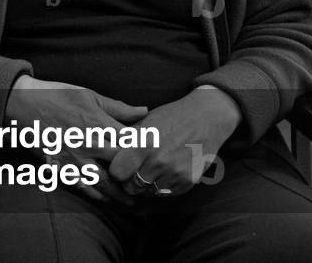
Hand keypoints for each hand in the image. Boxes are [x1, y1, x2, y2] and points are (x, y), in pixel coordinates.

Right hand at [4, 75, 148, 204]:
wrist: (21, 103)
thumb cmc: (56, 95)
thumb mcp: (88, 95)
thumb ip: (118, 108)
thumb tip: (145, 111)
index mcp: (98, 125)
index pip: (131, 145)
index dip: (145, 154)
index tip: (154, 158)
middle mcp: (88, 145)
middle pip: (121, 169)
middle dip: (136, 178)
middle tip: (148, 185)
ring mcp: (73, 159)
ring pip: (103, 184)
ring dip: (119, 195)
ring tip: (132, 201)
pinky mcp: (60, 167)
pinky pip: (82, 187)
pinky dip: (96, 195)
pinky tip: (106, 198)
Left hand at [108, 85, 241, 197]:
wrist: (205, 118)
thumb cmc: (170, 117)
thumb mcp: (144, 123)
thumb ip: (126, 141)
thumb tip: (106, 154)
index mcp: (142, 144)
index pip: (117, 172)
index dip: (116, 170)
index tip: (119, 166)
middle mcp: (157, 161)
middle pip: (131, 187)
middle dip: (129, 181)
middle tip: (134, 172)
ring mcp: (174, 173)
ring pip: (148, 192)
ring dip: (147, 185)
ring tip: (151, 170)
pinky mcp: (188, 181)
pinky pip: (167, 193)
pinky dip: (163, 186)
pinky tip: (166, 172)